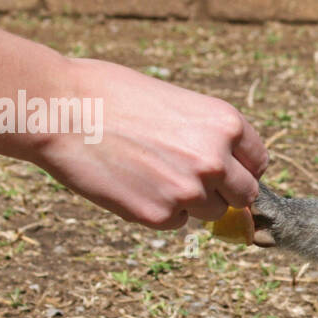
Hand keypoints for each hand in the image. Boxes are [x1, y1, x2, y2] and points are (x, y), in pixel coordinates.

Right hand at [32, 57, 267, 228]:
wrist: (60, 108)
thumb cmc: (111, 94)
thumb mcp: (177, 102)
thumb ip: (207, 135)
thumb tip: (226, 167)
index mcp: (226, 124)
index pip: (257, 163)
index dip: (240, 167)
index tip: (224, 169)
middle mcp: (216, 160)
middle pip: (244, 195)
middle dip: (224, 192)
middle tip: (192, 180)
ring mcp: (189, 192)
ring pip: (210, 213)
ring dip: (190, 202)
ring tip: (150, 173)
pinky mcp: (158, 216)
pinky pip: (174, 223)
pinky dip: (158, 211)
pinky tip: (130, 184)